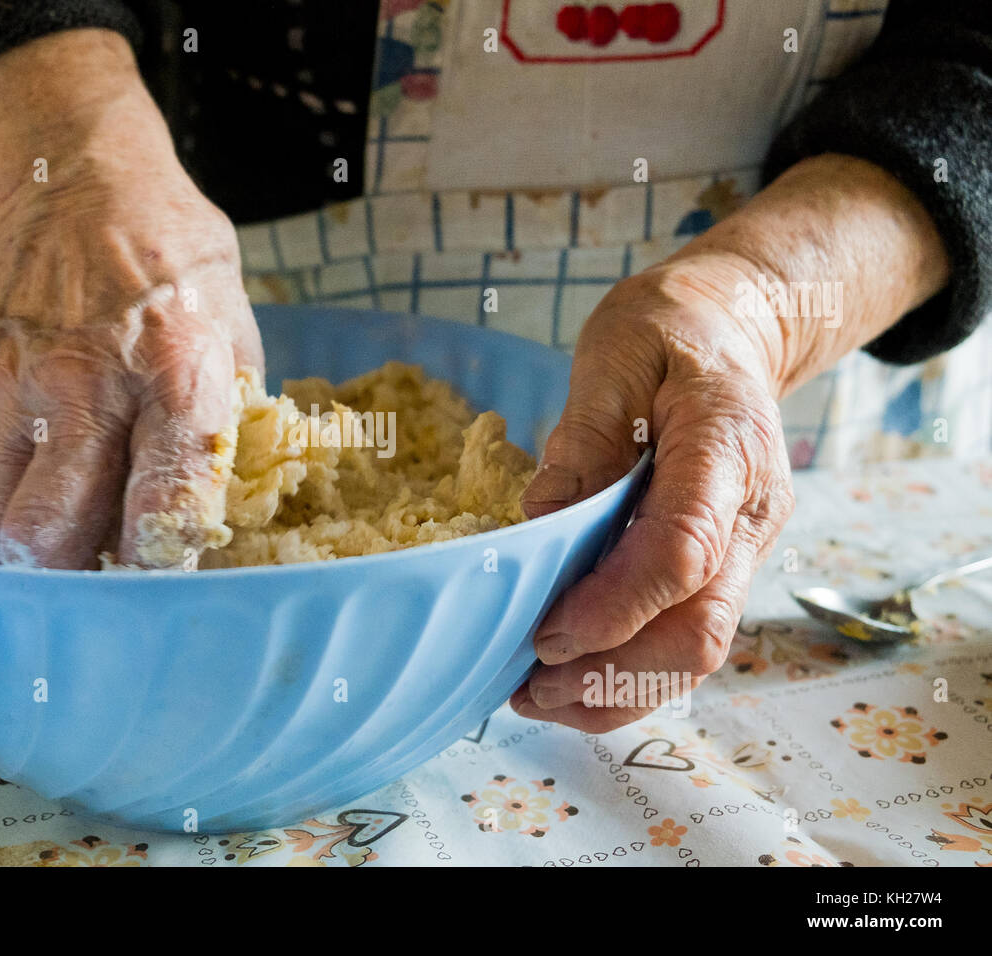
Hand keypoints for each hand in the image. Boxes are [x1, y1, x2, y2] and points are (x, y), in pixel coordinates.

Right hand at [0, 30, 262, 568]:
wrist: (84, 191)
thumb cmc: (178, 274)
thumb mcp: (238, 336)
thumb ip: (230, 430)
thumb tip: (215, 525)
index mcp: (177, 373)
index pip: (164, 500)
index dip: (162, 563)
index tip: (161, 577)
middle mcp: (87, 384)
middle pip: (51, 534)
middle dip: (75, 581)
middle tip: (101, 575)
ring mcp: (13, 387)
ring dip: (22, 558)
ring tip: (56, 543)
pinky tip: (8, 511)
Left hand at [510, 153, 950, 729]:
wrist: (734, 327)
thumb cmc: (670, 330)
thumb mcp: (614, 357)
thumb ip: (582, 442)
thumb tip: (538, 527)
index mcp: (727, 449)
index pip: (682, 552)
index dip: (614, 605)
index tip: (545, 634)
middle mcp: (751, 513)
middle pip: (700, 626)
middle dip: (611, 670)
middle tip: (527, 685)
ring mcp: (747, 545)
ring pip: (700, 650)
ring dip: (620, 688)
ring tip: (538, 697)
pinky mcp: (726, 564)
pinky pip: (690, 636)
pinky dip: (633, 672)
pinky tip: (575, 680)